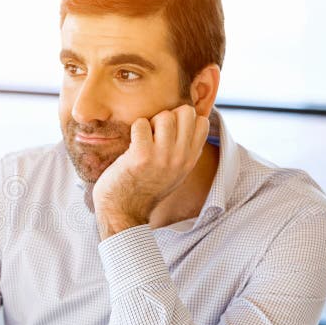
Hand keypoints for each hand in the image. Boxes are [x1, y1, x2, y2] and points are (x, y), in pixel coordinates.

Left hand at [92, 105, 209, 238]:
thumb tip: (188, 121)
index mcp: (190, 160)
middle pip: (186, 112)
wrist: (123, 211)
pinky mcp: (142, 156)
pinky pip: (141, 124)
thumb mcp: (174, 172)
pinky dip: (134, 130)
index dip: (183, 119)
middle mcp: (181, 158)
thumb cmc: (143, 188)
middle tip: (154, 133)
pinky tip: (131, 145)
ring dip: (150, 123)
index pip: (202, 122)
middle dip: (167, 116)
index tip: (168, 132)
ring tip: (142, 140)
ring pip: (165, 116)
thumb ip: (183, 151)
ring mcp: (163, 157)